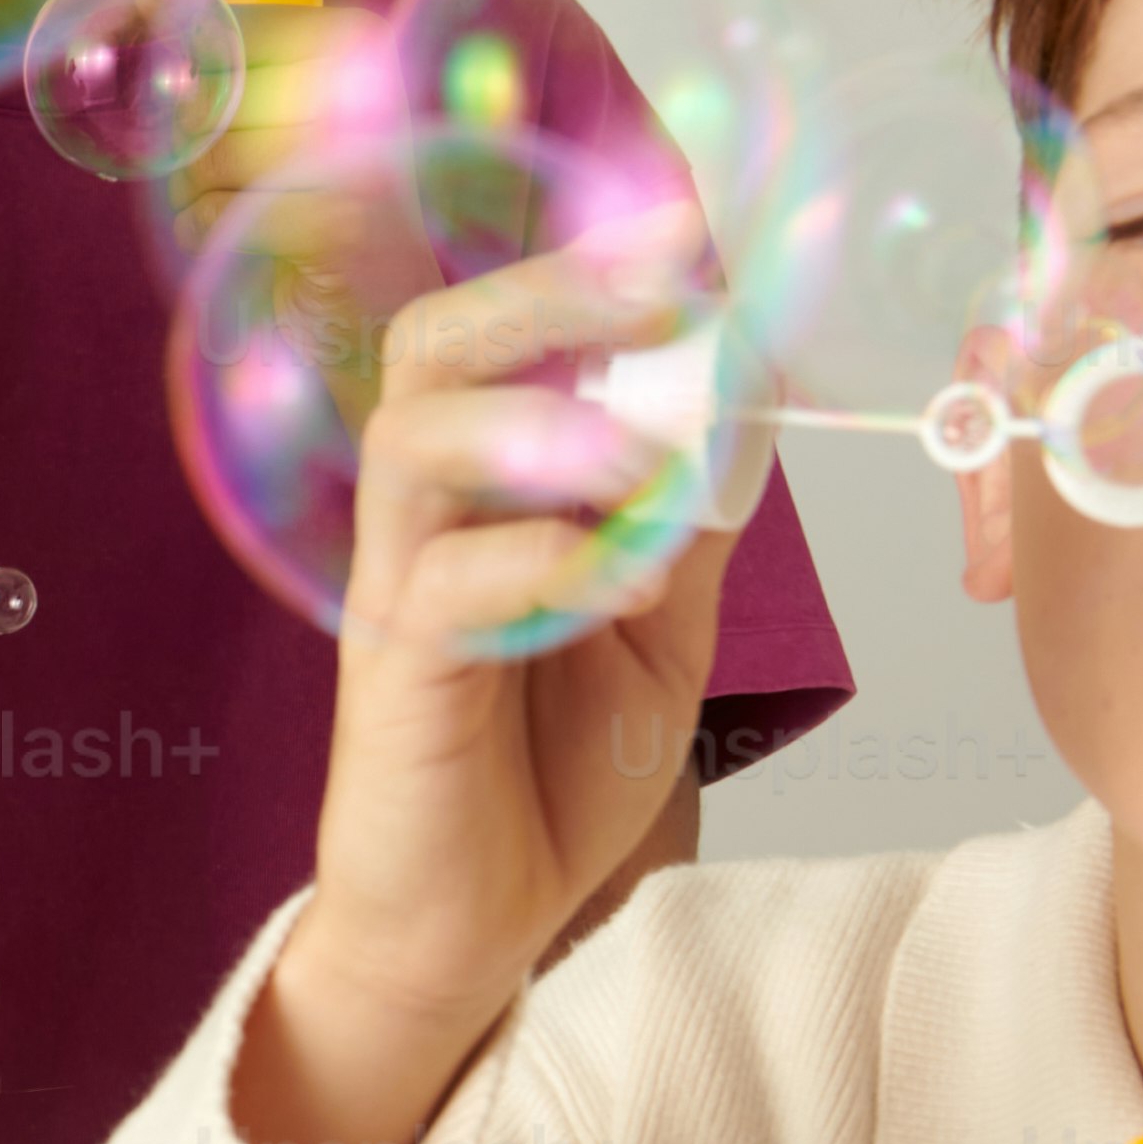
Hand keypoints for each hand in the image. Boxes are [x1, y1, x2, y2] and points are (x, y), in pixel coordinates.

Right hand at [282, 235, 747, 1056]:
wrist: (472, 927)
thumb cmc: (549, 772)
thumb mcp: (662, 626)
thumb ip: (694, 517)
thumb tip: (753, 396)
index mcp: (487, 487)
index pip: (509, 330)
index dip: (586, 259)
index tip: (693, 216)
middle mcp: (427, 516)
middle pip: (434, 346)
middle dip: (549, 291)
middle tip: (665, 280)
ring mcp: (397, 587)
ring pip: (416, 441)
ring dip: (538, 422)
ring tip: (639, 451)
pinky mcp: (388, 673)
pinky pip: (443, 584)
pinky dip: (542, 563)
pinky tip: (624, 581)